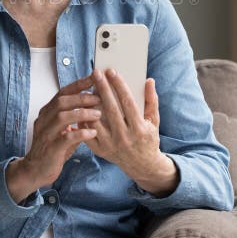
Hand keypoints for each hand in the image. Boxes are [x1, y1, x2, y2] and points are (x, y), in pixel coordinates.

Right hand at [6, 75, 100, 202]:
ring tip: (98, 114)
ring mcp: (45, 134)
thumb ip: (76, 120)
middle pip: (61, 101)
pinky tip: (93, 133)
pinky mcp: (50, 149)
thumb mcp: (65, 131)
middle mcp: (44, 120)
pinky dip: (80, 134)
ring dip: (82, 113)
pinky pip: (65, 138)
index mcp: (47, 113)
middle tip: (99, 97)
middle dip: (82, 97)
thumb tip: (96, 107)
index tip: (94, 79)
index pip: (62, 93)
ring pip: (62, 117)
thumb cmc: (53, 149)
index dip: (78, 85)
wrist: (36, 171)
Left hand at [84, 68, 178, 196]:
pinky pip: (88, 132)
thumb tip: (149, 81)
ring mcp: (111, 145)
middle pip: (110, 108)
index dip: (119, 85)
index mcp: (139, 129)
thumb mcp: (154, 121)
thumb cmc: (148, 139)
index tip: (112, 71)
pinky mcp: (101, 151)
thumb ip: (151, 100)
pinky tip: (82, 107)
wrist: (142, 166)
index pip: (128, 102)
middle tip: (96, 73)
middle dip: (102, 88)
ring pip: (96, 121)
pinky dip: (84, 120)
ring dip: (90, 104)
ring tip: (86, 89)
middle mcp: (124, 137)